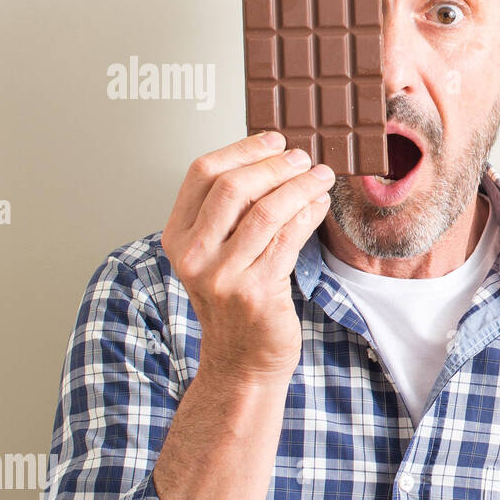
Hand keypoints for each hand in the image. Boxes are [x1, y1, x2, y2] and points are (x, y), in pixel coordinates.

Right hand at [160, 131, 334, 382]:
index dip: (241, 149)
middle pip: (232, 186)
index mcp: (178, 237)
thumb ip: (232, 214)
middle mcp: (194, 255)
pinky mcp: (257, 292)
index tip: (272, 139)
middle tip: (303, 157)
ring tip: (321, 176)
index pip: (202, 174)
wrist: (242, 361)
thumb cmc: (236, 302)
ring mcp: (223, 275)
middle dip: (274, 165)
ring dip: (300, 186)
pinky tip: (320, 204)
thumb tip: (273, 159)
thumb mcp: (218, 254)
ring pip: (266, 210)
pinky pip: (289, 239)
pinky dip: (309, 214)